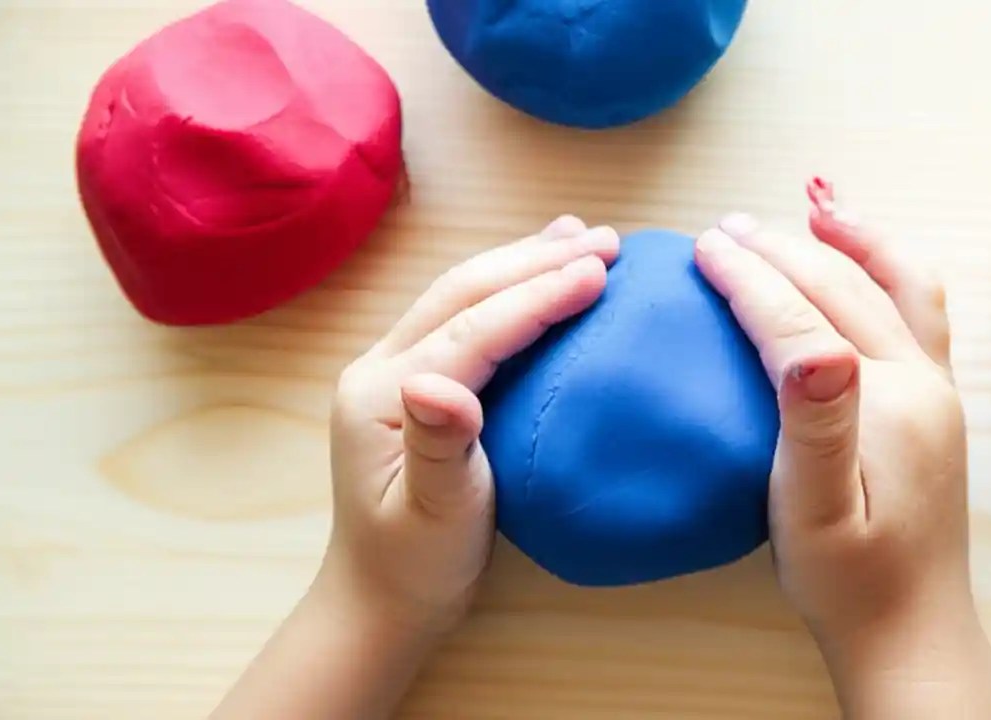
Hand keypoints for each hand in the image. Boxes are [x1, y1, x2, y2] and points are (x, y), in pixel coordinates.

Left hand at [321, 216, 619, 629]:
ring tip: (582, 236)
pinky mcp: (417, 381)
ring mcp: (396, 369)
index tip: (599, 271)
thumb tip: (434, 383)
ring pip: (464, 294)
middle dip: (535, 260)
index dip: (536, 297)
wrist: (382, 598)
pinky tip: (541, 272)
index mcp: (384, 396)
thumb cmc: (415, 565)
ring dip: (524, 261)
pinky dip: (511, 288)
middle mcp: (382, 367)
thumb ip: (437, 447)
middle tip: (608, 242)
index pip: (472, 330)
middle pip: (464, 293)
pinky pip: (467, 317)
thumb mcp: (432, 517)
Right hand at [694, 179, 990, 718]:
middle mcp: (922, 382)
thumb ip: (818, 423)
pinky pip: (916, 312)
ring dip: (853, 242)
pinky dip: (886, 271)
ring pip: (897, 285)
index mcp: (886, 403)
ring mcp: (936, 390)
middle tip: (725, 230)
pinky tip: (860, 267)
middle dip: (782, 250)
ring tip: (814, 210)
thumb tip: (812, 346)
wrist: (909, 631)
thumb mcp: (816, 513)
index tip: (703, 247)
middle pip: (845, 288)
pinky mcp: (936, 406)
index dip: (749, 277)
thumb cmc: (850, 582)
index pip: (803, 316)